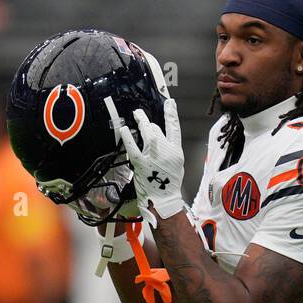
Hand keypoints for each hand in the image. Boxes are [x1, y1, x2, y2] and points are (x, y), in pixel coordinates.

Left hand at [113, 97, 184, 219]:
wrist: (164, 200)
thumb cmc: (169, 185)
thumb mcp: (177, 165)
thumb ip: (170, 150)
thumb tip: (161, 139)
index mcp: (177, 151)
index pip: (175, 127)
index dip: (171, 113)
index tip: (169, 102)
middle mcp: (166, 151)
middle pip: (157, 129)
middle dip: (148, 124)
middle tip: (141, 115)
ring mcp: (153, 156)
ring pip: (147, 132)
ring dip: (141, 121)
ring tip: (136, 115)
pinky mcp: (141, 163)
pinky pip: (133, 146)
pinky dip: (128, 136)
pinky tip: (125, 129)